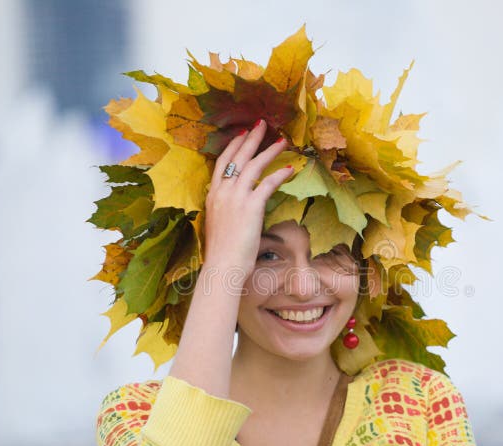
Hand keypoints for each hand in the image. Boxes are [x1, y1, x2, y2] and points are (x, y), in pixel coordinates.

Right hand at [203, 119, 293, 277]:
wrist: (222, 265)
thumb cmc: (222, 251)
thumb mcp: (219, 223)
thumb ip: (226, 209)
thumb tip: (237, 207)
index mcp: (213, 195)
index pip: (222, 162)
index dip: (233, 146)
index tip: (241, 134)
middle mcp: (222, 192)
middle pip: (238, 157)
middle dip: (251, 138)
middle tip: (261, 124)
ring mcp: (236, 197)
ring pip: (254, 165)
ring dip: (269, 151)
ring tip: (282, 141)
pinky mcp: (251, 206)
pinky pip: (267, 184)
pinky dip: (279, 174)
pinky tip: (289, 168)